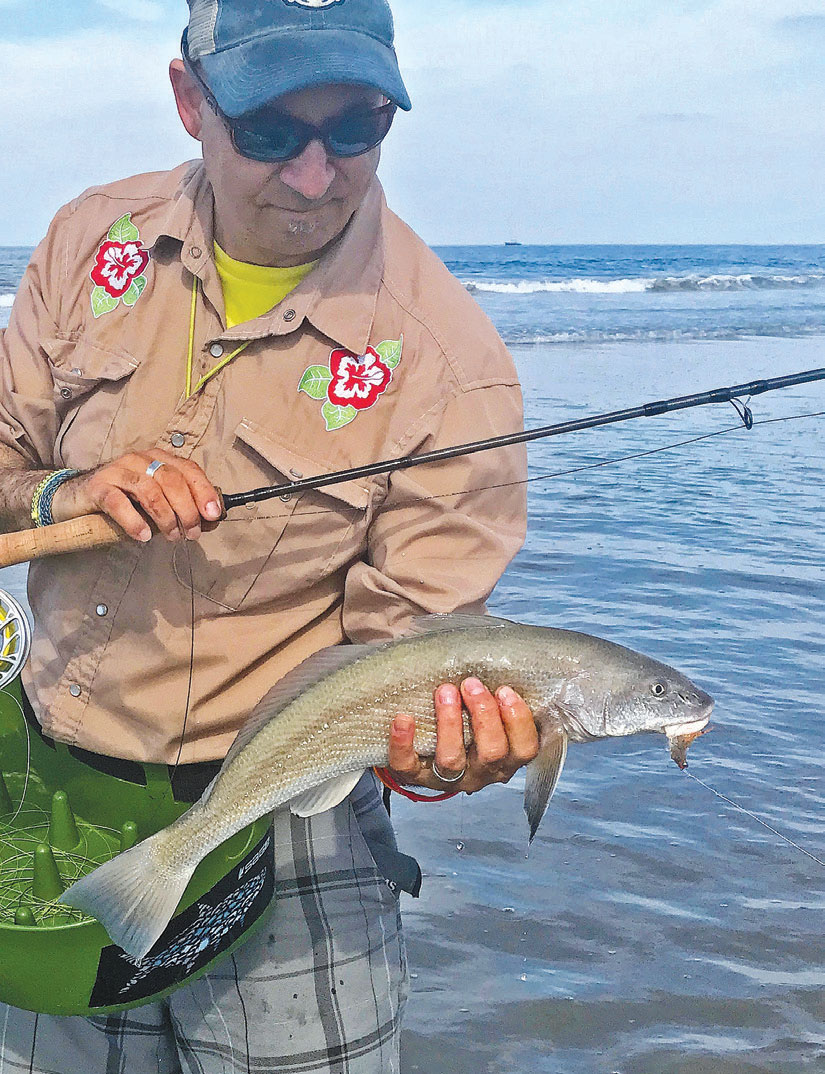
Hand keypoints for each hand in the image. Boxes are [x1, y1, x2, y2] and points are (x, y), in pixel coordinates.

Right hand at [51, 449, 222, 542]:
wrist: (78, 498)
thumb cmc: (125, 501)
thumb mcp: (158, 502)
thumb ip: (184, 508)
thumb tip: (214, 520)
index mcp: (159, 459)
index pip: (189, 470)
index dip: (204, 491)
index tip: (214, 515)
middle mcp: (140, 459)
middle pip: (171, 480)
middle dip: (187, 509)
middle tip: (192, 534)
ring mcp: (118, 471)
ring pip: (149, 490)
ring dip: (165, 517)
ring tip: (171, 537)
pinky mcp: (98, 487)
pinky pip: (118, 503)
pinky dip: (134, 521)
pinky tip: (143, 537)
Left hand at [387, 678, 538, 793]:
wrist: (426, 753)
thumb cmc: (467, 723)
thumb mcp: (487, 712)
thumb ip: (494, 694)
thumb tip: (491, 652)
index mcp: (505, 757)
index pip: (525, 749)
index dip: (518, 721)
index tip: (504, 690)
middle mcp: (481, 772)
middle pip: (492, 753)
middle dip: (484, 715)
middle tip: (471, 684)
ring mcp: (449, 778)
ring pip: (452, 760)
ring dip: (449, 724)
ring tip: (444, 692)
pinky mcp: (416, 777)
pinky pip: (408, 767)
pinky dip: (404, 744)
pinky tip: (403, 719)